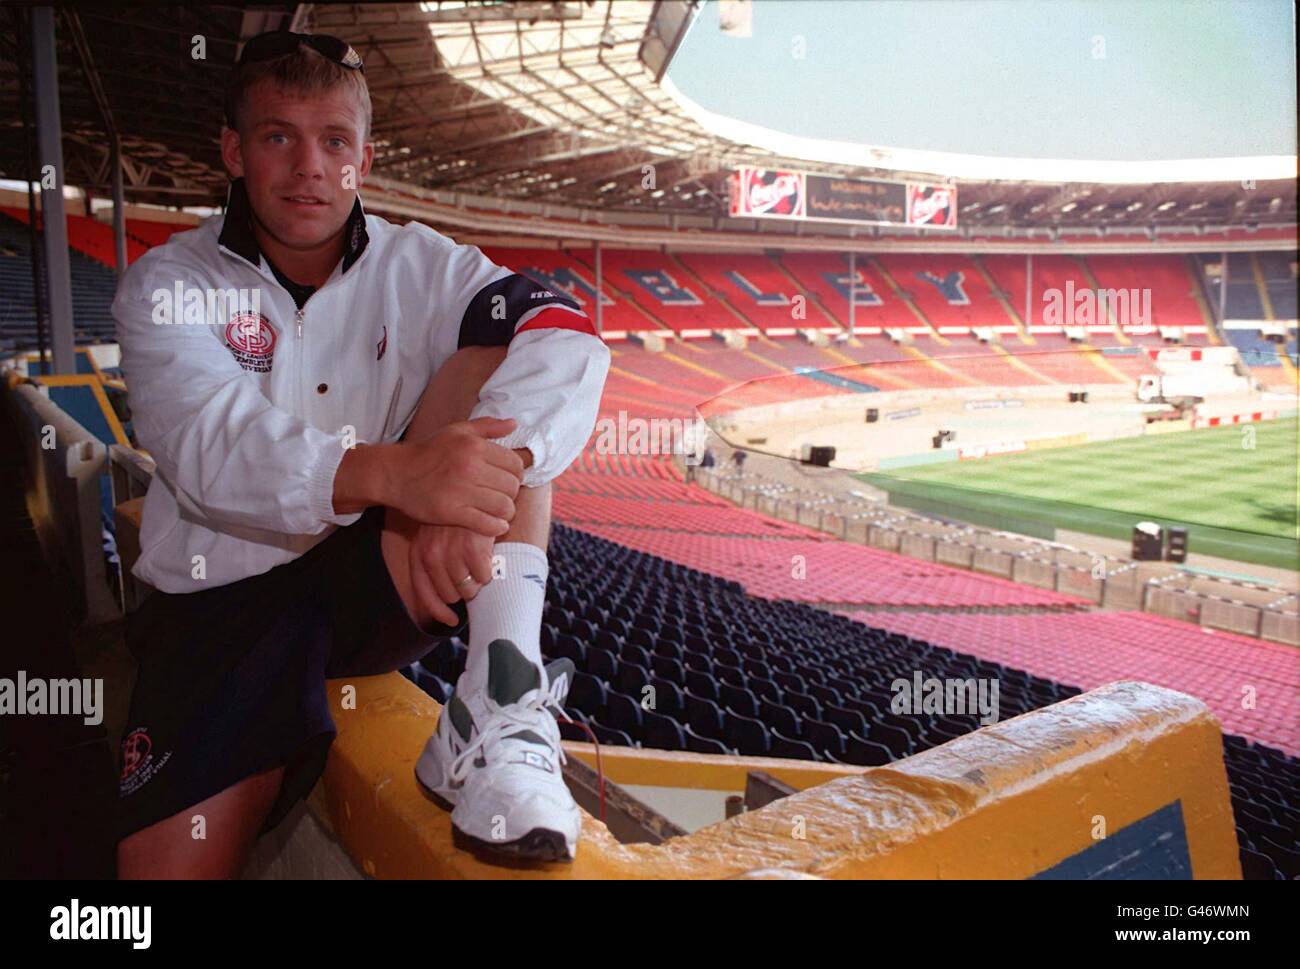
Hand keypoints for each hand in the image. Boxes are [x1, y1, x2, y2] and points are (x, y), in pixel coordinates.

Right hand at [384, 417, 524, 533]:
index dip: (515, 474)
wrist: (396, 474)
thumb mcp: (456, 431)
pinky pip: (487, 524)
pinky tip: (494, 525)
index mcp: (474, 446)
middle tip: (502, 497)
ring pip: (503, 507)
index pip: (515, 464)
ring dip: (505, 513)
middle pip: (511, 486)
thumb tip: (514, 423)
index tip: (507, 480)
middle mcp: (470, 466)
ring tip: (500, 513)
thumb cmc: (428, 452)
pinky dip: (496, 527)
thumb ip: (487, 426)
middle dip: (511, 494)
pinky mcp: (451, 512)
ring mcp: (461, 490)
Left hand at [409, 523, 495, 626]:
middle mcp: (431, 555)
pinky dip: (489, 571)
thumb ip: (436, 563)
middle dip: (463, 589)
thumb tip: (448, 601)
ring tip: (481, 563)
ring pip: (468, 588)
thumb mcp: (434, 535)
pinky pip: (484, 577)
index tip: (451, 619)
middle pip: (450, 595)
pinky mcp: (473, 548)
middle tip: (472, 574)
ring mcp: (452, 552)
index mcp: (419, 553)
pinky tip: (488, 556)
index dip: (438, 611)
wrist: (470, 486)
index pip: (425, 594)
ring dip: (477, 581)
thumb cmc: (454, 516)